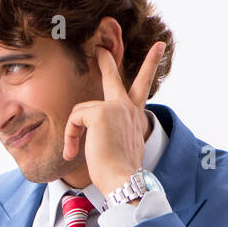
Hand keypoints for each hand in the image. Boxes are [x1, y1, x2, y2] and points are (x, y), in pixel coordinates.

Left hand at [62, 41, 164, 197]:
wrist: (122, 179)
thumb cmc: (118, 171)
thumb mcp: (120, 145)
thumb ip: (114, 130)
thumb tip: (99, 129)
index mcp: (134, 115)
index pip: (141, 88)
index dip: (149, 66)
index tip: (158, 48)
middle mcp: (127, 108)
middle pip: (115, 78)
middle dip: (107, 60)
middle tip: (101, 47)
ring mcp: (115, 107)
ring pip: (80, 111)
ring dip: (72, 133)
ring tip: (73, 151)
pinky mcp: (100, 113)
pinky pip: (74, 119)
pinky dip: (69, 136)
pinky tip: (73, 151)